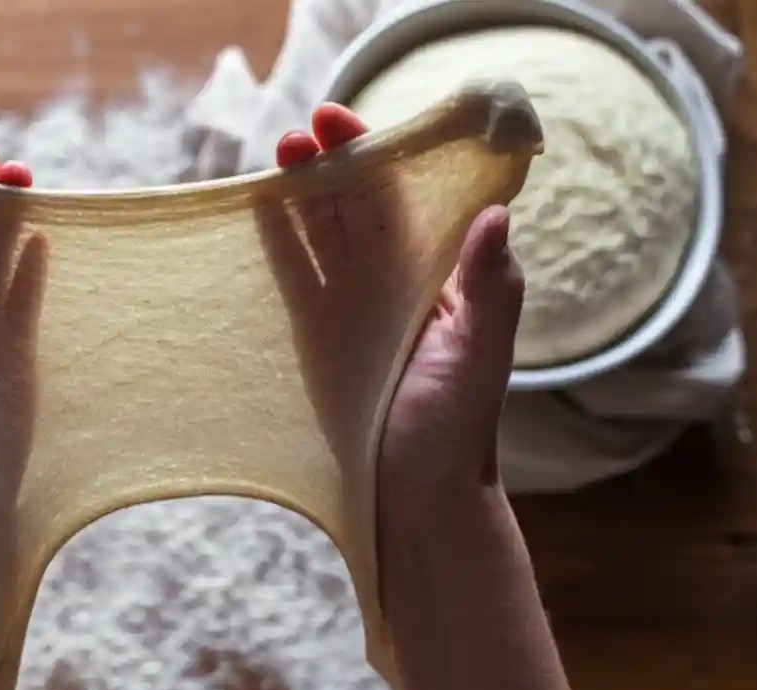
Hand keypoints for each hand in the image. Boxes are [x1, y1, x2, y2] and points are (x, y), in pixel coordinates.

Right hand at [272, 104, 523, 570]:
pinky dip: (279, 244)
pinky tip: (259, 212)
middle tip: (302, 132)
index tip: (348, 124)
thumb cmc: (458, 429)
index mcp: (439, 277)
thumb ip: (491, 288)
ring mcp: (352, 308)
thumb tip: (496, 216)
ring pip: (322, 234)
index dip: (380, 158)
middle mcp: (394, 284)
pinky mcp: (317, 335)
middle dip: (334, 165)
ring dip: (302, 194)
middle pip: (357, 207)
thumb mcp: (483, 355)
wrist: (416, 497)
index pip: (405, 201)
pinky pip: (296, 278)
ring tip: (277, 156)